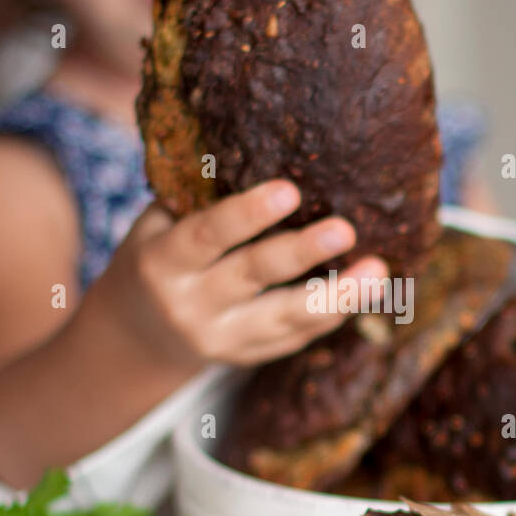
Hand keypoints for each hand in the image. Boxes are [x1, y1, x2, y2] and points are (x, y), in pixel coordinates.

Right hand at [97, 180, 387, 367]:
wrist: (137, 334)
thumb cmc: (159, 257)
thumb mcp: (158, 227)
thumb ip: (201, 201)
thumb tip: (272, 156)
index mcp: (161, 263)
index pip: (206, 236)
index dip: (247, 215)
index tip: (289, 191)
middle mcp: (188, 305)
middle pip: (252, 276)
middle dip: (302, 253)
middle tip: (346, 229)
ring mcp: (218, 339)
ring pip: (283, 319)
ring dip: (336, 296)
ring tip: (378, 271)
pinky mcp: (243, 359)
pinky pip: (293, 338)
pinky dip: (329, 315)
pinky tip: (362, 291)